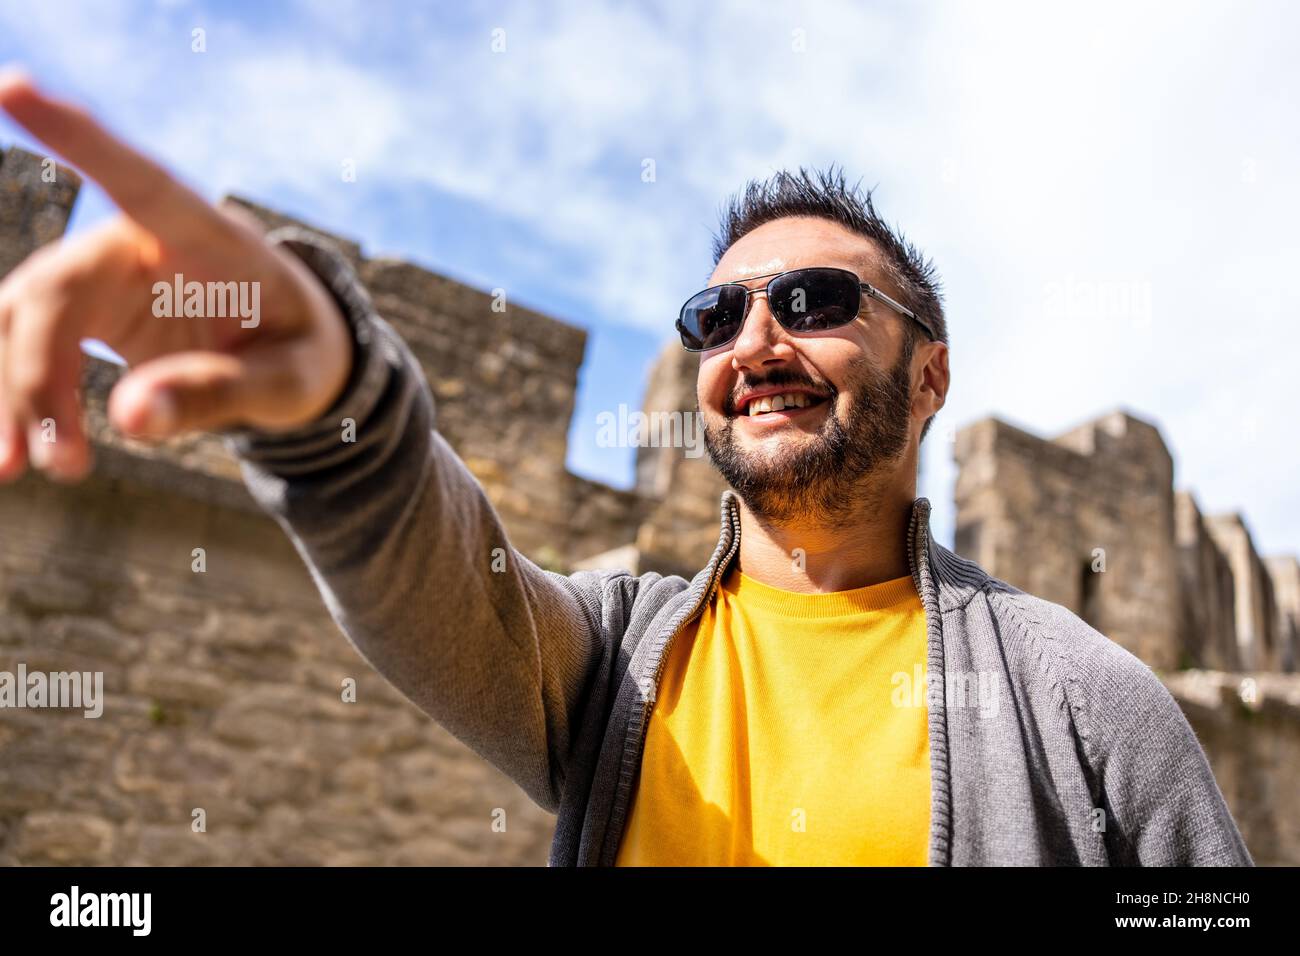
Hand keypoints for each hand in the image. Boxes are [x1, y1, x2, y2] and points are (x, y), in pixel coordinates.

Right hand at [0, 69, 353, 482]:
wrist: (290, 355)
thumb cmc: (300, 354)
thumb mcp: (287, 381)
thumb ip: (221, 393)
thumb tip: (130, 419)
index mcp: (207, 236)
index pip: (139, 178)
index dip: (78, 138)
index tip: (15, 87)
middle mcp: (139, 243)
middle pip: (54, 292)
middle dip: (36, 378)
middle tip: (53, 464)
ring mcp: (101, 275)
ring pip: (20, 321)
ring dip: (10, 395)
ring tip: (20, 470)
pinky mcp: (79, 310)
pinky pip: (21, 344)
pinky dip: (10, 395)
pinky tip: (13, 454)